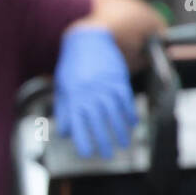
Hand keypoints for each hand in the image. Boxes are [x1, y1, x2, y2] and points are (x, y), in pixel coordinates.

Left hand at [53, 27, 137, 156]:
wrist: (88, 39)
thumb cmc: (72, 65)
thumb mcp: (62, 86)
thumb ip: (64, 109)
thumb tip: (65, 132)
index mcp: (73, 96)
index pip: (77, 124)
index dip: (82, 140)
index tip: (86, 154)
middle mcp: (89, 93)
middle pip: (97, 122)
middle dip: (103, 141)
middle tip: (107, 155)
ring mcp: (105, 86)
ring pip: (114, 113)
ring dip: (120, 131)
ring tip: (124, 144)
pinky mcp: (118, 79)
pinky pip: (125, 100)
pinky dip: (129, 113)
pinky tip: (133, 124)